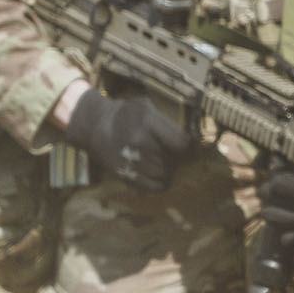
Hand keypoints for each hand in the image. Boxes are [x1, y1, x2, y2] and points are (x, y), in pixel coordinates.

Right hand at [63, 88, 192, 189]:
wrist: (94, 127)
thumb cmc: (126, 115)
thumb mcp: (146, 105)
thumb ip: (169, 116)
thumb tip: (198, 127)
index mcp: (147, 120)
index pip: (181, 143)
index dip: (186, 145)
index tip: (184, 144)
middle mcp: (140, 140)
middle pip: (174, 160)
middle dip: (175, 158)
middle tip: (169, 152)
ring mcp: (132, 159)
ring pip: (165, 174)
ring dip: (166, 169)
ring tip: (157, 159)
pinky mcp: (125, 174)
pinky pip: (155, 186)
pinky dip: (159, 182)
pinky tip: (154, 172)